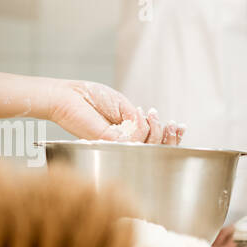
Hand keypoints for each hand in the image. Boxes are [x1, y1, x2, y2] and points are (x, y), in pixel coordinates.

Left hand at [46, 80, 185, 143]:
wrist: (68, 96)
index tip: (179, 126)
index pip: (152, 143)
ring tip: (150, 115)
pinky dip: (142, 125)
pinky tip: (138, 114)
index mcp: (126, 135)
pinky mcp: (109, 143)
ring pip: (149, 146)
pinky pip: (135, 139)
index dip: (170, 137)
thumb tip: (150, 126)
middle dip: (169, 137)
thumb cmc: (90, 97)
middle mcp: (122, 144)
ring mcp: (116, 146)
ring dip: (156, 129)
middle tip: (173, 124)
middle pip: (155, 150)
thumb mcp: (122, 105)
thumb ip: (137, 119)